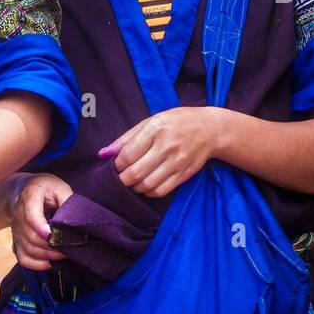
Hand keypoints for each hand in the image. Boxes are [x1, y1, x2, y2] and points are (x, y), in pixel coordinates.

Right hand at [10, 174, 72, 270]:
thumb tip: (75, 221)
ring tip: (64, 254)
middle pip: (31, 236)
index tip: (52, 235)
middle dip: (51, 246)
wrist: (24, 190)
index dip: (40, 227)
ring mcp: (15, 229)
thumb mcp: (60, 187)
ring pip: (28, 249)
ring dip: (46, 256)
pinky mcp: (17, 240)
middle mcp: (18, 214)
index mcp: (29, 196)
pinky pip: (22, 257)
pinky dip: (36, 264)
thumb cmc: (47, 189)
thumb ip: (67, 201)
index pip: (31, 215)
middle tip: (69, 247)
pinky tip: (50, 263)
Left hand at [101, 107, 222, 197]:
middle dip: (122, 179)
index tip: (116, 165)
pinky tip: (146, 186)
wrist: (210, 129)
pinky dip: (149, 192)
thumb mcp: (151, 121)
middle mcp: (166, 145)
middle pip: (135, 172)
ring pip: (147, 184)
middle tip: (120, 178)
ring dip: (135, 187)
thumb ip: (127, 138)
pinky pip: (161, 190)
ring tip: (133, 182)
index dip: (117, 164)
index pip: (128, 154)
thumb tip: (103, 154)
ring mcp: (177, 161)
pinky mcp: (184, 174)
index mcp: (156, 128)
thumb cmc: (177, 122)